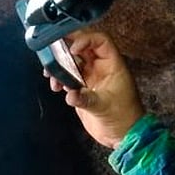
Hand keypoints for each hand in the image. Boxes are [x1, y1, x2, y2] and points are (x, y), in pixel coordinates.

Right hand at [48, 30, 145, 148]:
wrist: (122, 135)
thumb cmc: (123, 118)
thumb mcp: (104, 107)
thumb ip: (86, 99)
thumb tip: (70, 95)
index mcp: (112, 65)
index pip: (100, 41)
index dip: (86, 40)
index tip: (73, 49)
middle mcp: (101, 67)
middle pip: (83, 47)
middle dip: (67, 46)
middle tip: (52, 48)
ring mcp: (90, 77)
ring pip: (72, 61)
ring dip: (59, 64)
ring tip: (51, 74)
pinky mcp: (82, 87)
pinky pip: (67, 75)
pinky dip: (59, 78)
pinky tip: (56, 86)